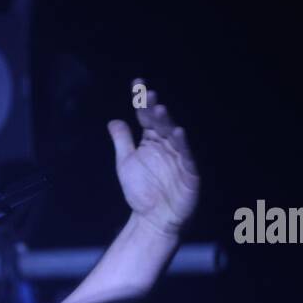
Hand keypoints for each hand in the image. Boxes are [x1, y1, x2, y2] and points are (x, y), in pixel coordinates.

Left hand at [107, 79, 199, 235]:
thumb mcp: (126, 163)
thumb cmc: (141, 190)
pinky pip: (186, 156)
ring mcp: (179, 157)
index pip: (146, 116)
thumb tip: (114, 120)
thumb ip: (122, 141)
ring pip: (174, 135)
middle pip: (160, 123)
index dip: (142, 101)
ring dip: (167, 123)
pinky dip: (183, 145)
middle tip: (148, 94)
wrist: (153, 218)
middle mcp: (166, 144)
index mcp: (152, 140)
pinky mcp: (189, 172)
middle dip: (154, 108)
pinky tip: (178, 132)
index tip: (137, 83)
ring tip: (160, 109)